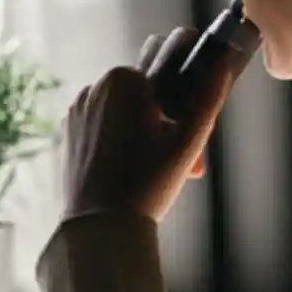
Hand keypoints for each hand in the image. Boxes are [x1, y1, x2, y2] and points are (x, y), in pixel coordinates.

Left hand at [61, 28, 233, 222]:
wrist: (100, 227)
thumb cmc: (145, 184)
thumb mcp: (189, 140)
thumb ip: (210, 96)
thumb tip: (223, 64)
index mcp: (124, 78)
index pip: (170, 68)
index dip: (186, 97)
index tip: (187, 131)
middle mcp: (96, 86)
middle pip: (145, 91)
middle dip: (167, 118)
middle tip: (178, 158)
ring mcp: (77, 109)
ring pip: (123, 109)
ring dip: (143, 131)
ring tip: (155, 170)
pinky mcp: (67, 133)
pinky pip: (102, 125)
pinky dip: (117, 141)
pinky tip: (128, 171)